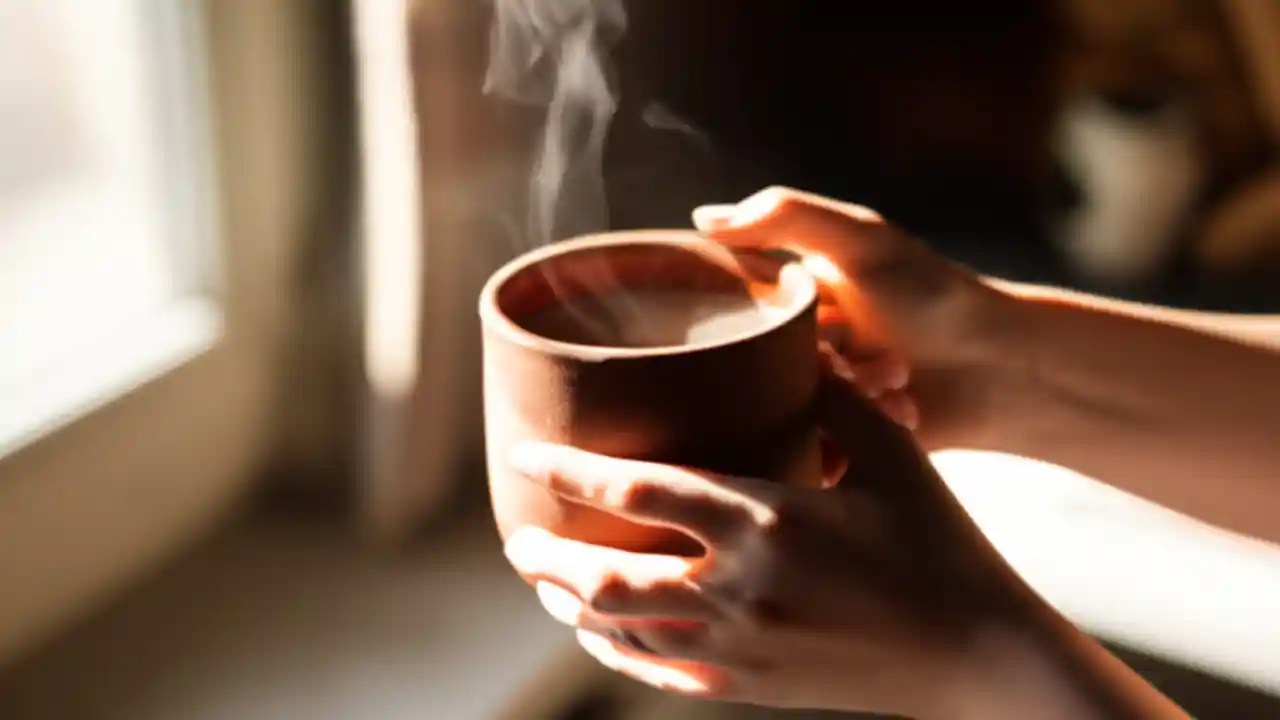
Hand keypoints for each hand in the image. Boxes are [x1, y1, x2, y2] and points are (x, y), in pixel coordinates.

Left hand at [504, 366, 1066, 717]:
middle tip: (515, 541)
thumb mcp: (892, 455)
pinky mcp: (756, 685)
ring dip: (573, 608)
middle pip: (605, 579)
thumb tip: (799, 343)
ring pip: (624, 632)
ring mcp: (743, 646)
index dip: (567, 474)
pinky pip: (665, 672)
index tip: (521, 458)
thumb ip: (833, 396)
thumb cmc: (942, 545)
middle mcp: (739, 589)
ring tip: (546, 587)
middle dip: (547, 560)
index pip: (636, 492)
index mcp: (765, 520)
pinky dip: (622, 652)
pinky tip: (605, 638)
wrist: (980, 655)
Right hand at [694, 187, 1021, 449]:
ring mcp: (815, 397)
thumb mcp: (860, 239)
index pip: (728, 311)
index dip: (748, 321)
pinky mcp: (836, 443)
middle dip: (810, 365)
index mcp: (786, 298)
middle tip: (854, 353)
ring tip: (895, 377)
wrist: (1003, 365)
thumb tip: (701, 217)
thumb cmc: (935, 292)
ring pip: (786, 414)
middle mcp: (792, 347)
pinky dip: (856, 433)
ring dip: (843, 398)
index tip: (790, 321)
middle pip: (753, 370)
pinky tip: (905, 408)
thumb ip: (785, 217)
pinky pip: (814, 453)